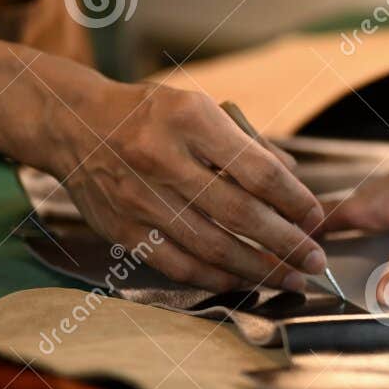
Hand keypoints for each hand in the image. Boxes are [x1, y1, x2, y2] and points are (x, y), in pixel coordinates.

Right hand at [41, 80, 327, 291]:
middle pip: (240, 213)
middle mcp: (163, 159)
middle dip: (286, 243)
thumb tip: (294, 183)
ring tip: (291, 278)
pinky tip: (244, 282)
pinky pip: (178, 265)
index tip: (315, 218)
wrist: (72, 124)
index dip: (293, 201)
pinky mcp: (121, 229)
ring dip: (259, 269)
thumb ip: (247, 144)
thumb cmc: (150, 115)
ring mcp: (139, 198)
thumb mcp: (200, 107)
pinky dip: (217, 278)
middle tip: (315, 259)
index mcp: (189, 119)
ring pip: (212, 247)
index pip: (257, 169)